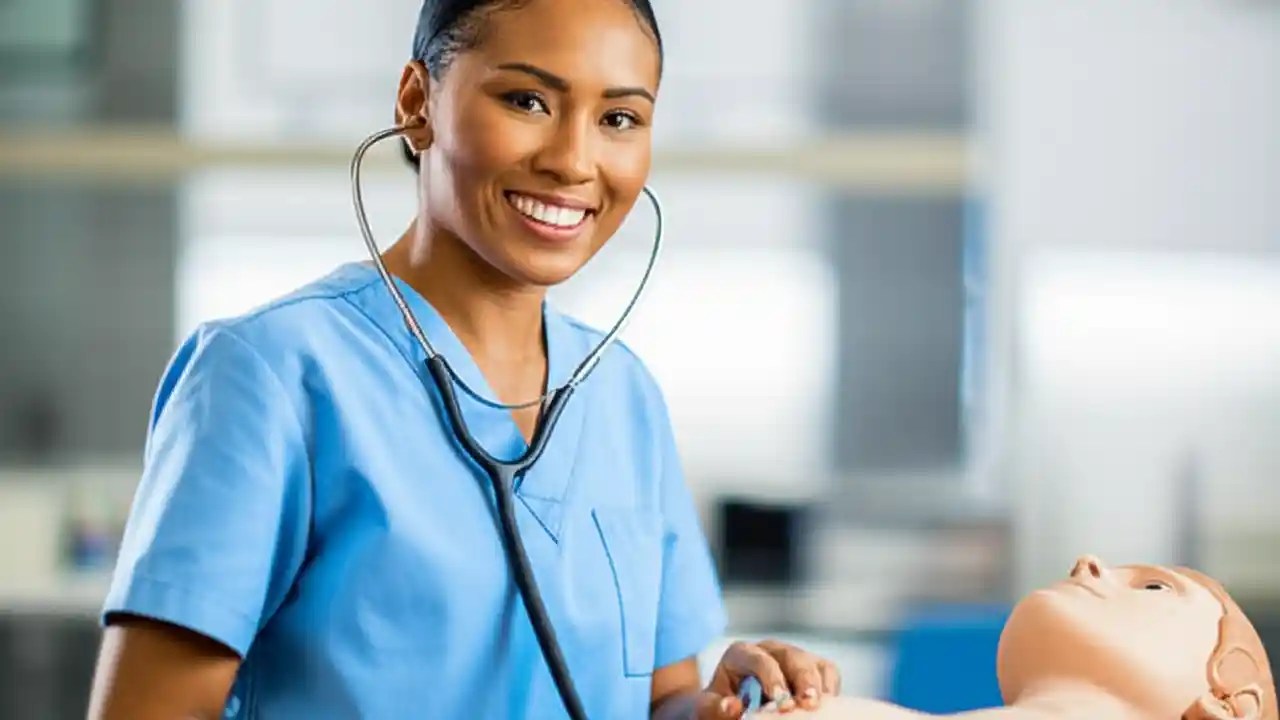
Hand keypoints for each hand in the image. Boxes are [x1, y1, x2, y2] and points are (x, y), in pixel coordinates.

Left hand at [693, 639, 840, 718]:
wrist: (729, 704)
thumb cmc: (718, 705)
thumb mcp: (708, 707)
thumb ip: (713, 707)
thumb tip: (733, 706)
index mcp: (741, 654)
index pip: (759, 659)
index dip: (772, 678)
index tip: (782, 702)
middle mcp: (770, 650)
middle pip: (792, 657)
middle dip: (803, 680)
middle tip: (809, 703)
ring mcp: (793, 658)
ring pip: (813, 663)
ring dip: (820, 684)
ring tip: (821, 705)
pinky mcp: (811, 669)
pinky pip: (828, 672)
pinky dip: (830, 687)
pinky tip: (828, 706)